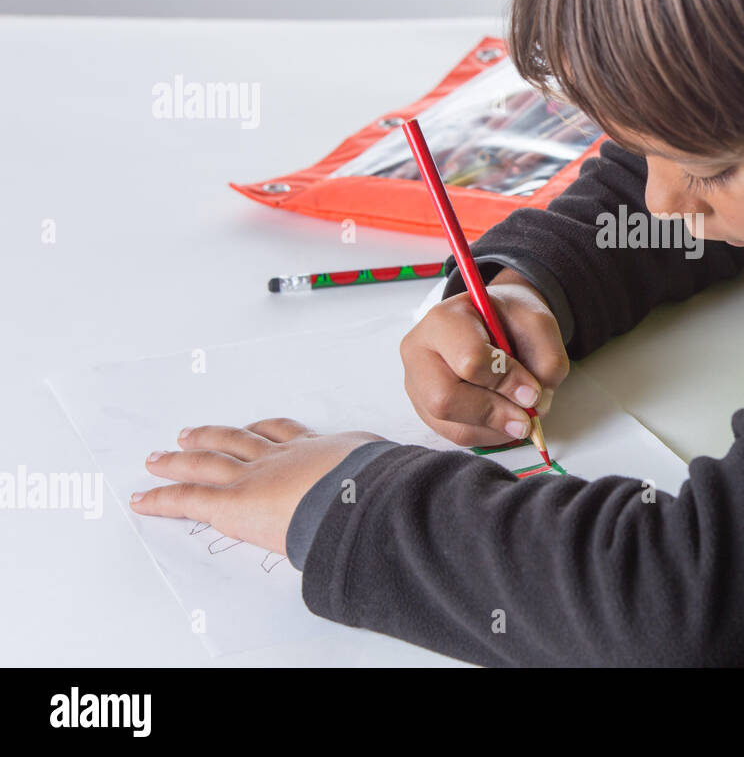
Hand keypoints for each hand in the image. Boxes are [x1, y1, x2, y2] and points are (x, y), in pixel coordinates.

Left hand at [129, 418, 387, 555]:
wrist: (363, 495)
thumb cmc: (381, 485)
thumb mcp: (391, 470)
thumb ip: (389, 476)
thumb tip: (414, 482)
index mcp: (320, 448)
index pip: (288, 434)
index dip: (268, 430)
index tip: (259, 426)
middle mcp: (281, 456)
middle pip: (238, 440)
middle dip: (214, 436)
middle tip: (192, 431)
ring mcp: (254, 477)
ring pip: (207, 461)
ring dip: (179, 458)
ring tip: (159, 457)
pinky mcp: (232, 504)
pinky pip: (188, 499)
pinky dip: (162, 498)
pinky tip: (142, 499)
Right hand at [401, 267, 569, 447]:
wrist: (491, 321)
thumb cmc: (510, 319)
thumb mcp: (538, 324)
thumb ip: (547, 360)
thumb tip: (536, 406)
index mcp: (444, 319)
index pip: (468, 359)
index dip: (506, 381)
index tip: (533, 391)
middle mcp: (419, 352)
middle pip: (445, 398)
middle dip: (494, 413)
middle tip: (527, 419)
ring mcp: (417, 384)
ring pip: (450, 424)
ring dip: (495, 429)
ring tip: (521, 420)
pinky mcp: (425, 409)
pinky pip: (455, 435)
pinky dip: (488, 435)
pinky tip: (505, 422)